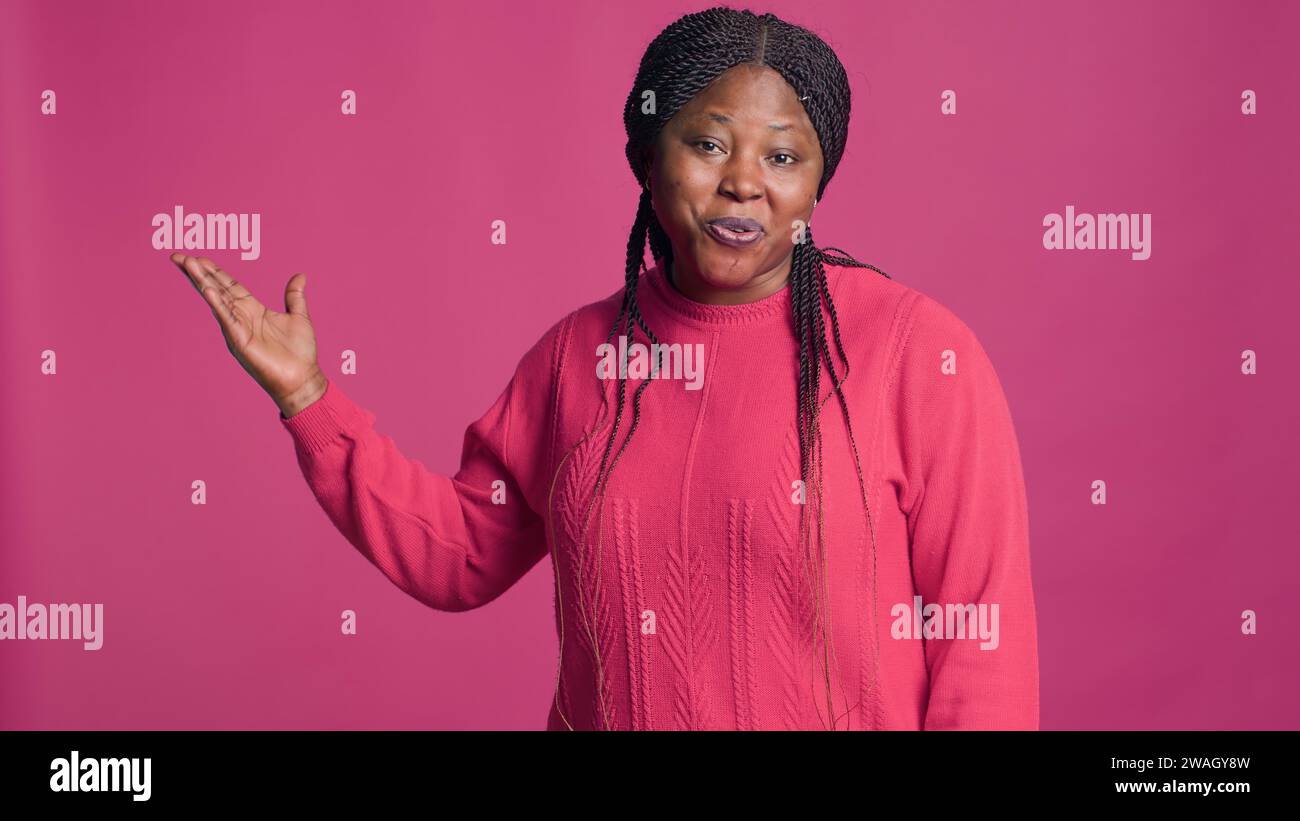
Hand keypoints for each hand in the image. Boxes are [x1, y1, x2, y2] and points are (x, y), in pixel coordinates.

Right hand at [171, 253, 326, 416]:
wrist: (302, 379)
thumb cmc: (300, 353)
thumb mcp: (299, 316)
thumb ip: (294, 296)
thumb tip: (300, 275)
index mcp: (253, 309)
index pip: (229, 285)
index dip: (214, 271)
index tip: (198, 257)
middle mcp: (241, 317)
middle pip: (216, 288)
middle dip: (199, 272)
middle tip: (179, 256)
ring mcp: (238, 328)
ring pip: (217, 299)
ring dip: (202, 281)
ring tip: (187, 264)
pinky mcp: (240, 341)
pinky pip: (226, 318)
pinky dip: (217, 303)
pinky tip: (207, 289)